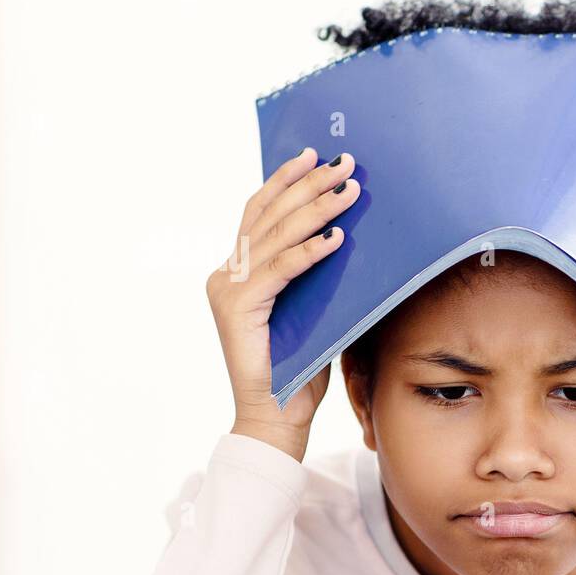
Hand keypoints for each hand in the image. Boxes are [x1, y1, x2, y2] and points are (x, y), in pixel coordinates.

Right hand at [205, 147, 360, 461]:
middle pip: (269, 215)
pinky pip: (281, 271)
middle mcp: (226, 275)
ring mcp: (228, 290)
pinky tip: (336, 237)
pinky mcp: (241, 310)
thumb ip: (312, 276)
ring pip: (277, 237)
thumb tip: (345, 236)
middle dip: (309, 185)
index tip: (313, 156)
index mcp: (237, 272)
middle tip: (343, 162)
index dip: (285, 181)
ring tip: (349, 190)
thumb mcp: (311, 310)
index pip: (260, 212)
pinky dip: (309, 252)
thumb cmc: (300, 369)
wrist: (277, 418)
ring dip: (317, 210)